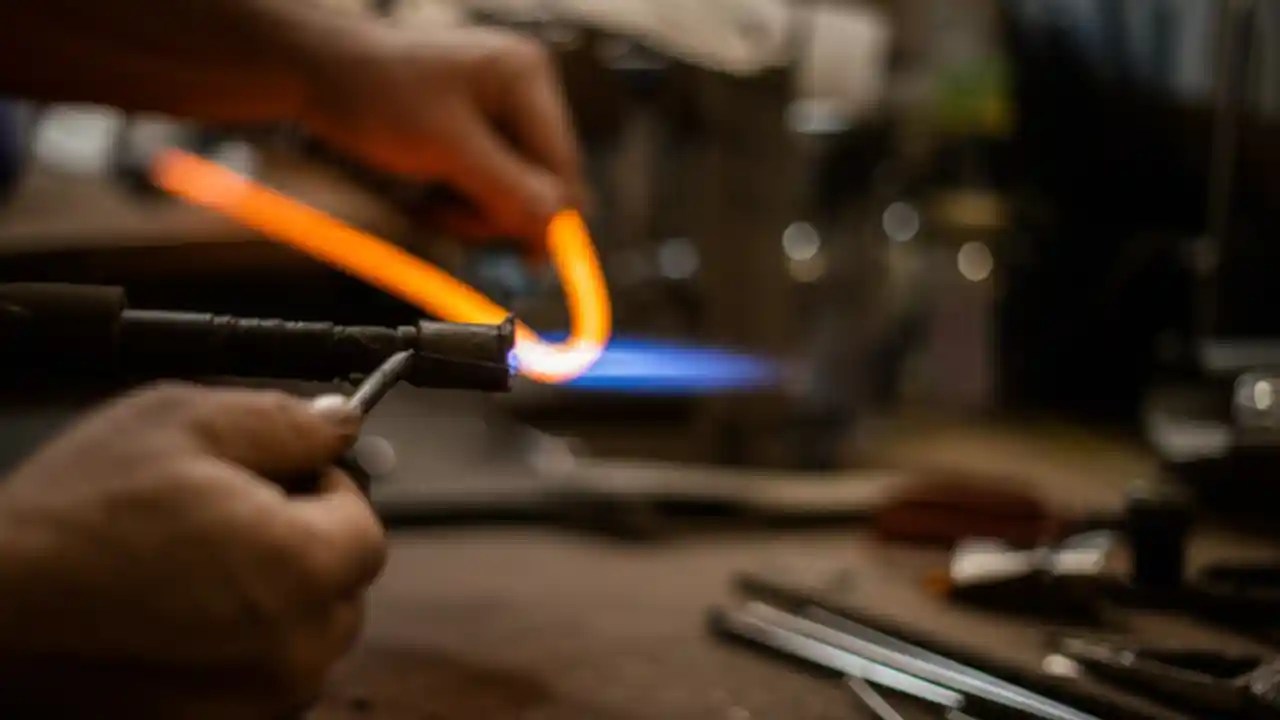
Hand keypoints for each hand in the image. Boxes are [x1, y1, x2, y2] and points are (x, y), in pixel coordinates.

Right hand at [0, 384, 386, 718]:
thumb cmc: (69, 525)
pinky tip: (177, 622)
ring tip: (190, 574)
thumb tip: (341, 423)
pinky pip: (260, 682)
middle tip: (224, 523)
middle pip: (342, 588)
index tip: (277, 481)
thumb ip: (284, 422)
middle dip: (302, 547)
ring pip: (305, 638)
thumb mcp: (180, 424)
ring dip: (272, 603)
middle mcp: (294, 651)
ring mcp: (257, 704)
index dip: (323, 492)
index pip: (366, 527)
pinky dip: (236, 652)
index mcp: (301, 569)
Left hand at [302, 25, 584, 244]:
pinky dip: (463, 200)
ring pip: (516, 189)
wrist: (316, 74)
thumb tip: (556, 233)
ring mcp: (501, 109)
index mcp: (526, 76)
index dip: (551, 215)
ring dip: (475, 210)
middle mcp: (523, 89)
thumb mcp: (448, 149)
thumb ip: (508, 190)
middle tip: (448, 215)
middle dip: (498, 210)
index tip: (532, 261)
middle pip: (543, 180)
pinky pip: (491, 183)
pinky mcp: (479, 131)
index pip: (563, 163)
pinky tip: (432, 193)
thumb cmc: (375, 95)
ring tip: (432, 202)